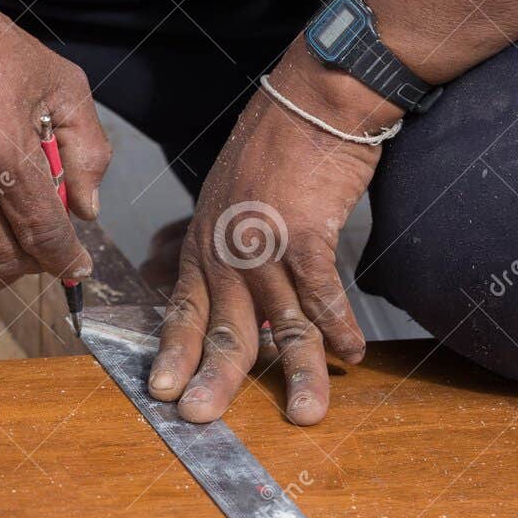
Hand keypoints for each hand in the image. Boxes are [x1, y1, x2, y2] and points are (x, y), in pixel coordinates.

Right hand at [0, 0, 110, 288]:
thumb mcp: (61, 84)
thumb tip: (86, 211)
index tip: (76, 266)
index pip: (43, 235)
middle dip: (31, 263)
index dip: (66, 259)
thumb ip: (88, 150)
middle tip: (39, 248)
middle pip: (3, 259)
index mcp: (4, 153)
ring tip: (4, 253)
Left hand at [148, 52, 397, 424]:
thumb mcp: (230, 197)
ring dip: (298, 373)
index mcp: (204, 243)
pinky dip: (340, 328)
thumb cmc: (279, 146)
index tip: (165, 393)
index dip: (174, 353)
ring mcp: (263, 243)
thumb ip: (225, 246)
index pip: (182, 308)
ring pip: (280, 324)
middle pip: (222, 327)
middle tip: (204, 419)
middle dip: (215, 379)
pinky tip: (352, 355)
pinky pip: (323, 295)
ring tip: (306, 414)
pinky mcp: (305, 234)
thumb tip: (226, 290)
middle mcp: (226, 248)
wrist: (315, 98)